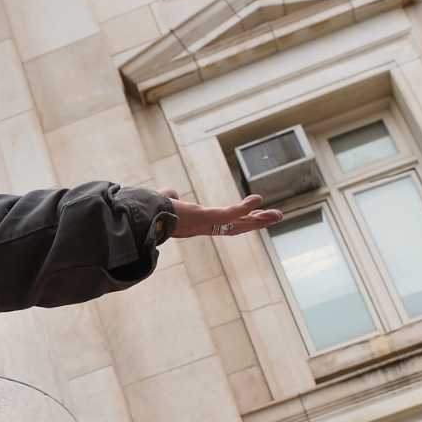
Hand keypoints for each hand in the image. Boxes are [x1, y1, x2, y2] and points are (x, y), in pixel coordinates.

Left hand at [161, 188, 282, 239]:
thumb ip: (171, 197)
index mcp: (198, 224)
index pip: (224, 223)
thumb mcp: (165, 201)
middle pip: (237, 226)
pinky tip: (259, 199)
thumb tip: (171, 193)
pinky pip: (230, 213)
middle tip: (277, 217)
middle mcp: (204, 227)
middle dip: (257, 222)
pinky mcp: (207, 218)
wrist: (144, 218)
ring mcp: (207, 224)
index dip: (240, 219)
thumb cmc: (151, 212)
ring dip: (259, 220)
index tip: (253, 216)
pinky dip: (244, 207)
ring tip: (278, 215)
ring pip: (238, 224)